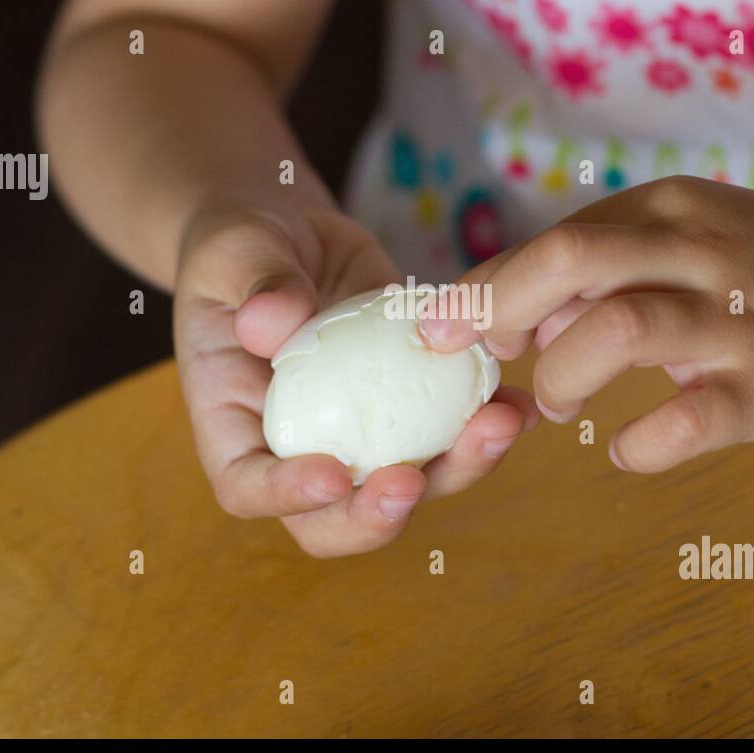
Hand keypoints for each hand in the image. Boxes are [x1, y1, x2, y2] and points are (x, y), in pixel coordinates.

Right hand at [173, 201, 536, 556]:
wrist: (293, 233)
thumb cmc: (242, 245)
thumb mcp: (235, 251)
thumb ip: (255, 285)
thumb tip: (272, 323)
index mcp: (234, 426)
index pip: (247, 487)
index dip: (288, 498)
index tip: (333, 475)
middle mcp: (299, 449)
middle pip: (333, 518)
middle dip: (378, 515)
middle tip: (416, 480)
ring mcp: (361, 436)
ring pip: (410, 483)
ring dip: (458, 466)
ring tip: (498, 423)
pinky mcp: (411, 409)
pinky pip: (448, 432)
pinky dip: (486, 423)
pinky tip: (519, 401)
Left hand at [422, 177, 753, 472]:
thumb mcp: (687, 238)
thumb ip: (602, 269)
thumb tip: (512, 318)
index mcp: (669, 209)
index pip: (552, 240)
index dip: (485, 288)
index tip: (439, 330)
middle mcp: (702, 251)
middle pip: (572, 260)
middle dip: (496, 309)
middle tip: (471, 360)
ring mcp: (742, 319)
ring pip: (620, 330)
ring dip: (564, 374)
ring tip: (556, 401)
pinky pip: (687, 421)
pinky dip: (637, 443)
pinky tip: (626, 449)